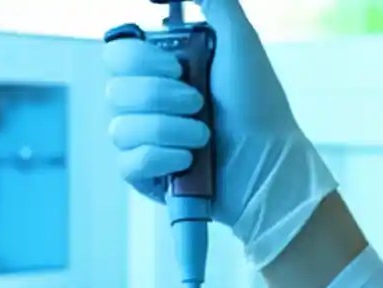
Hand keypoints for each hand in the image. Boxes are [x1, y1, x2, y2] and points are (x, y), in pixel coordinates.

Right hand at [103, 0, 338, 267]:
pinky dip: (162, 158)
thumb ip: (214, 1)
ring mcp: (142, 140)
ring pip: (121, 128)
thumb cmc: (257, 104)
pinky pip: (129, 163)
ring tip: (203, 135)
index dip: (140, 60)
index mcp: (158, 70)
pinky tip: (188, 160)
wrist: (268, 161)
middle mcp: (144, 103)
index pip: (116, 55)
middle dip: (160, 96)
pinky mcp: (144, 176)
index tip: (177, 66)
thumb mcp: (238, 39)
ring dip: (169, 129)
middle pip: (114, 90)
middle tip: (199, 102)